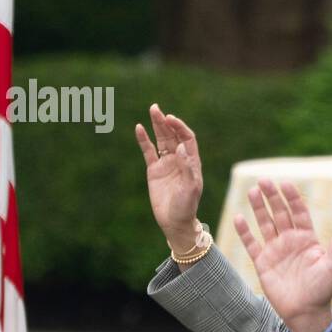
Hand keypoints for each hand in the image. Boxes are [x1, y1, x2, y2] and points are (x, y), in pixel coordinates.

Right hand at [135, 103, 202, 250]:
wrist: (174, 222)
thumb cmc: (187, 207)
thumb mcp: (190, 188)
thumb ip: (187, 167)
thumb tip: (183, 146)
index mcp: (192, 162)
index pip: (187, 138)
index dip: (180, 127)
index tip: (171, 119)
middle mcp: (180, 159)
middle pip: (173, 135)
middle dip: (166, 122)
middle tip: (156, 109)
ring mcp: (166, 163)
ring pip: (161, 140)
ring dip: (156, 125)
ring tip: (152, 110)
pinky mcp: (154, 170)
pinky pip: (148, 151)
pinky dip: (144, 140)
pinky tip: (139, 128)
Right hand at [234, 179, 331, 331]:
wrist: (306, 312)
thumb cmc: (322, 289)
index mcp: (307, 238)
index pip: (298, 212)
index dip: (292, 198)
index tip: (285, 183)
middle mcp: (290, 241)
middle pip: (279, 214)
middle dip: (272, 197)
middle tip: (264, 180)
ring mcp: (275, 250)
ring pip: (265, 224)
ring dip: (258, 208)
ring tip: (252, 191)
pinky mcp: (263, 263)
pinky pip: (252, 244)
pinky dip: (245, 232)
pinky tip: (239, 217)